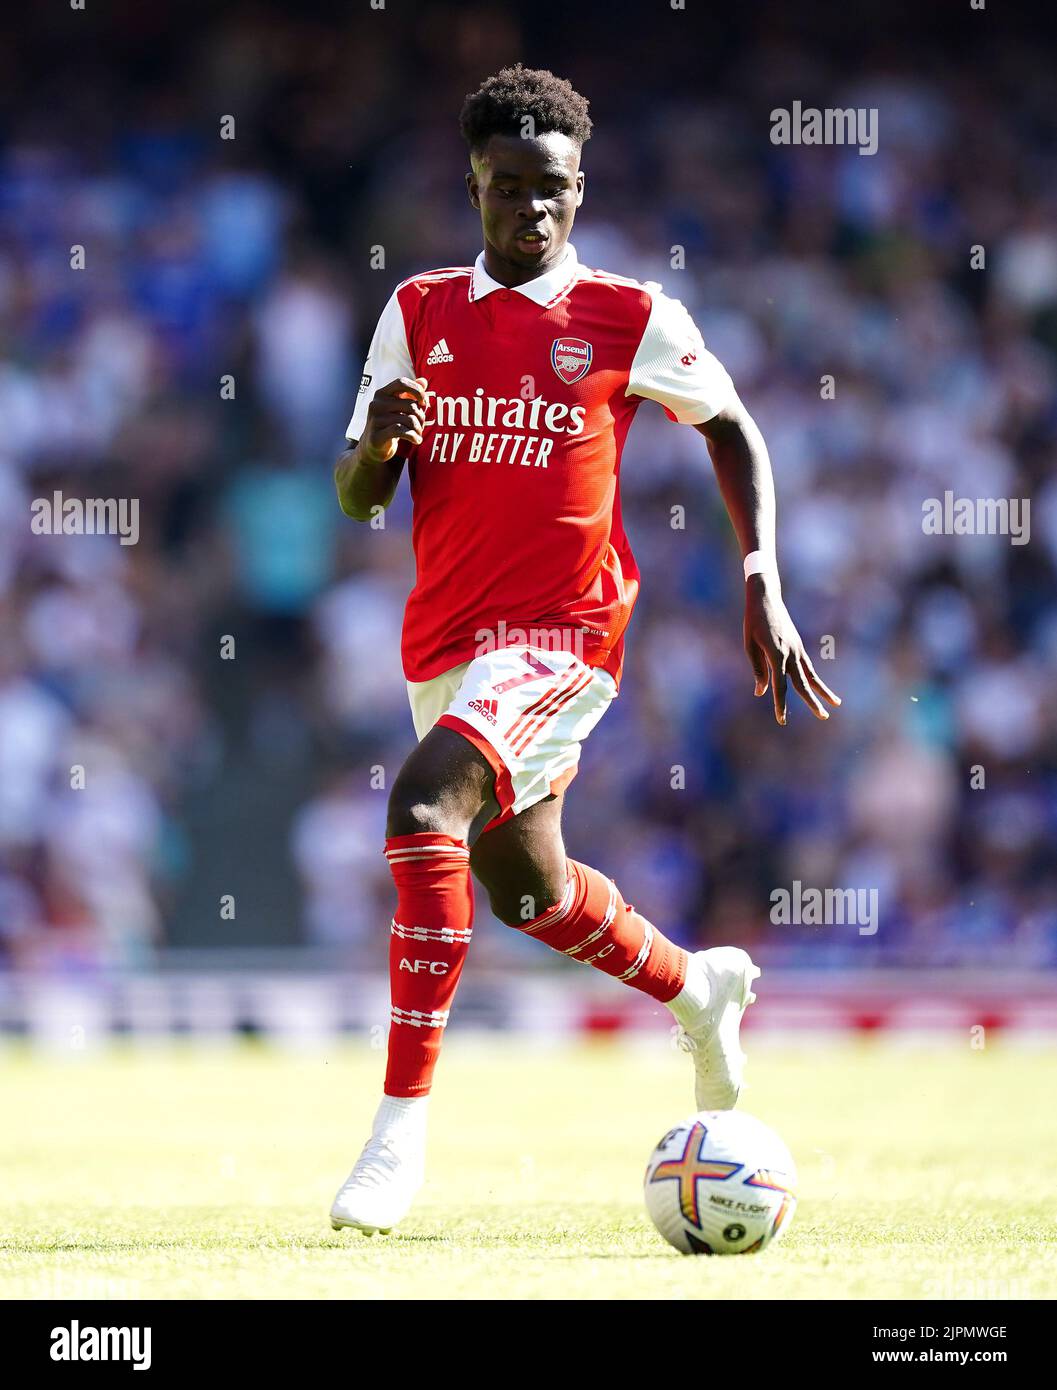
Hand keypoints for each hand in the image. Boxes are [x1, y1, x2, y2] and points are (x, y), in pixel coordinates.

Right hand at [360, 376, 428, 463]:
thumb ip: (410, 394)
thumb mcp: (399, 407)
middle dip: (421, 416)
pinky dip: (413, 436)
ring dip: (418, 429)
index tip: (424, 402)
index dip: (417, 390)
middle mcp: (376, 404)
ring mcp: (375, 420)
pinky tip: (416, 440)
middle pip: (410, 405)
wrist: (372, 447)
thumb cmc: (389, 424)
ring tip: (418, 434)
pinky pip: (401, 431)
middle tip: (421, 425)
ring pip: (408, 420)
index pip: (401, 382)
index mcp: (381, 394)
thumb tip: (424, 381)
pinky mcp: (377, 436)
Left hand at [744, 574, 840, 724]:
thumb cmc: (753, 622)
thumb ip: (758, 670)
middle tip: (823, 717)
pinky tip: (818, 687)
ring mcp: (797, 649)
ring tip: (836, 704)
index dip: (780, 704)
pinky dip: (814, 678)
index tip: (782, 720)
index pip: (779, 686)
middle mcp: (790, 654)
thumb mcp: (750, 646)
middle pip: (803, 684)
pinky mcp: (799, 646)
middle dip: (813, 702)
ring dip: (823, 691)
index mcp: (776, 655)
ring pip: (812, 675)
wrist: (766, 598)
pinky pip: (808, 666)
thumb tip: (761, 692)